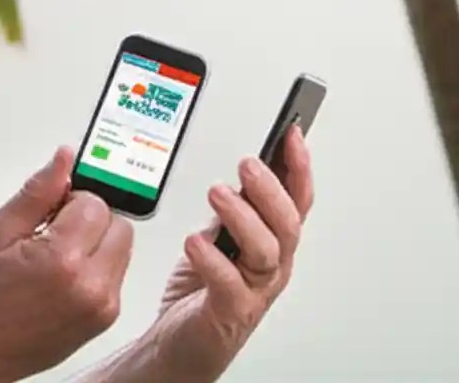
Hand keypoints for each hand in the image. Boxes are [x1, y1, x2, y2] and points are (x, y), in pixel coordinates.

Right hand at [0, 146, 134, 381]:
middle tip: (52, 233)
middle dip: (88, 219)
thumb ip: (37, 192)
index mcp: (63, 257)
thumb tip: (63, 159)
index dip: (68, 200)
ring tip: (57, 255)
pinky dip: (97, 267)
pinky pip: (117, 273)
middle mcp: (91, 283)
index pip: (94, 202)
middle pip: (117, 223)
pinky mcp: (107, 316)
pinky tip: (65, 275)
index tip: (47, 214)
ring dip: (97, 242)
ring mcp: (103, 303)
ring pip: (122, 246)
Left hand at [152, 125, 314, 379]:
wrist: (179, 344)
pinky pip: (230, 285)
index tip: (292, 133)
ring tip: (218, 193)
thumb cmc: (202, 292)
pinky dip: (214, 261)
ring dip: (243, 217)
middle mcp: (270, 267)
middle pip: (287, 224)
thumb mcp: (219, 238)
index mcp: (271, 244)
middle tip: (248, 163)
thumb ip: (233, 210)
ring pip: (266, 251)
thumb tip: (243, 170)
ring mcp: (253, 291)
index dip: (298, 167)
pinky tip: (195, 242)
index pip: (295, 200)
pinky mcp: (229, 313)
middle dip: (271, 189)